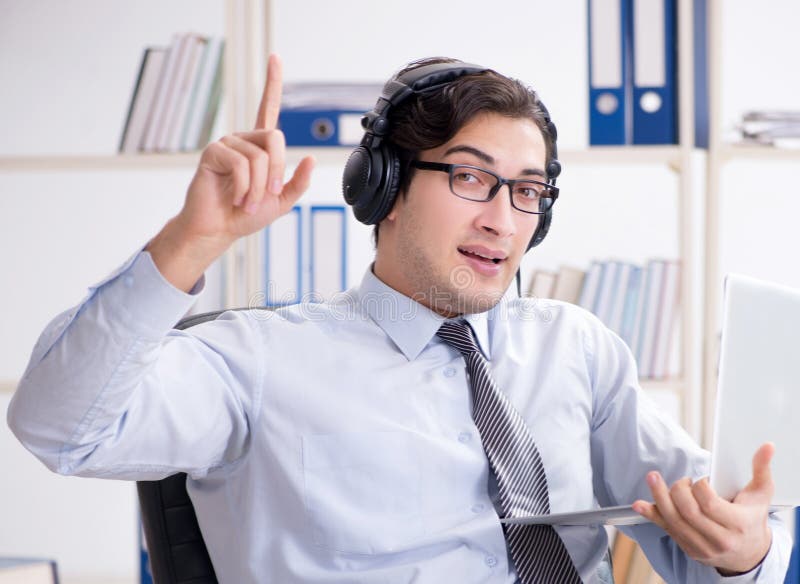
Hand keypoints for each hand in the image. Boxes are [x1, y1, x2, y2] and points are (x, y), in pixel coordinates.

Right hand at [148, 54, 314, 290]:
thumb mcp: (281, 201)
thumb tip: (311, 158)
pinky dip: (244, 187)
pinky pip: (240, 163)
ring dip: (258, 187)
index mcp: (260, 147)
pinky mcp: (212, 153)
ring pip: (259, 157)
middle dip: (277, 171)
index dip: (272, 82)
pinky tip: (236, 197)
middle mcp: (244, 140)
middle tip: (268, 194)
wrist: (219, 230)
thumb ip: (298, 182)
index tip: (275, 57)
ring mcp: (227, 144)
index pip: (268, 107)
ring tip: (247, 201)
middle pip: (275, 138)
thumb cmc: (245, 215)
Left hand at [632, 443, 774, 574]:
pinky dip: (651, 515)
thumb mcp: (761, 495)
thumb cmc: (752, 519)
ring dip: (659, 497)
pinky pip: (666, 530)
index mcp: (738, 525)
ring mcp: (702, 547)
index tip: (702, 479)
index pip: (709, 503)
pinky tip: (639, 504)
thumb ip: (762, 469)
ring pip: (674, 521)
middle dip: (678, 490)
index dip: (699, 486)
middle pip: (688, 512)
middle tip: (682, 480)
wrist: (750, 554)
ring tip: (653, 478)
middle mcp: (720, 540)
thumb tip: (767, 446)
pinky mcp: (689, 549)